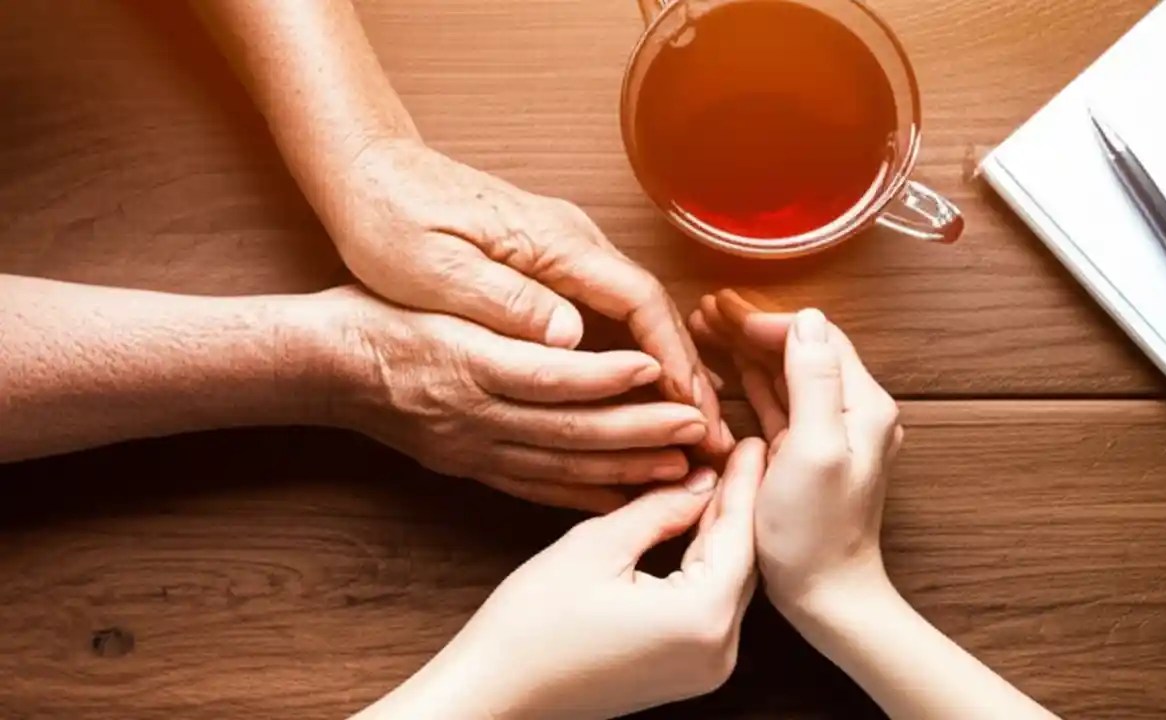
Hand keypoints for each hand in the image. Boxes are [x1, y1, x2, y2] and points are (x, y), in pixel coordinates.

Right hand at [307, 285, 712, 512]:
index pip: (551, 376)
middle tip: (696, 429)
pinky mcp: (469, 464)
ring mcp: (471, 447)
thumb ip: (498, 312)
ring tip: (679, 468)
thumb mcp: (430, 294)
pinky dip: (580, 494)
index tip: (661, 374)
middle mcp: (473, 415)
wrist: (321, 364)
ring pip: (558, 464)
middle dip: (639, 432)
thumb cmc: (376, 315)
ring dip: (622, 469)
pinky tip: (621, 499)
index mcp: (466, 362)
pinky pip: (533, 487)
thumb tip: (567, 330)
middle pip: (568, 429)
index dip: (610, 378)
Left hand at [316, 138, 728, 457]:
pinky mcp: (548, 260)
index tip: (690, 406)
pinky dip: (635, 350)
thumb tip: (570, 340)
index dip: (670, 358)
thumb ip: (505, 301)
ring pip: (634, 311)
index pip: (637, 300)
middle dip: (685, 372)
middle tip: (708, 434)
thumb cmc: (391, 215)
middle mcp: (571, 241)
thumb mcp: (435, 267)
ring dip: (666, 365)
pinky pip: (609, 310)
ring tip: (690, 421)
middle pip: (649, 309)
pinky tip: (646, 383)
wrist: (368, 169)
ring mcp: (563, 248)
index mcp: (552, 242)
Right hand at [357, 441, 765, 719]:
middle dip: (737, 505)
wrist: (495, 693)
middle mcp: (717, 653)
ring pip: (728, 584)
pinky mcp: (684, 675)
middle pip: (743, 562)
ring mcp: (703, 671)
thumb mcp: (597, 545)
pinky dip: (706, 566)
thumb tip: (701, 480)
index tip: (751, 441)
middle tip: (738, 451)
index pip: (739, 534)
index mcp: (701, 618)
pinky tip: (697, 529)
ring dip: (722, 534)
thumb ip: (660, 508)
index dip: (743, 481)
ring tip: (720, 479)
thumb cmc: (531, 625)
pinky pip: (709, 608)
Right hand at [690, 291, 903, 606]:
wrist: (825, 595)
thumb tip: (808, 318)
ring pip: (784, 373)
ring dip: (746, 348)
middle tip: (704, 309)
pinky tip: (727, 367)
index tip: (723, 309)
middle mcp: (851, 413)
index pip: (817, 337)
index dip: (769, 318)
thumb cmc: (817, 533)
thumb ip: (815, 381)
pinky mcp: (804, 455)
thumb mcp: (815, 449)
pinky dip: (750, 381)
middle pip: (799, 350)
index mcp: (863, 405)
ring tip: (704, 326)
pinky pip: (777, 403)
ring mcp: (827, 434)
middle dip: (751, 326)